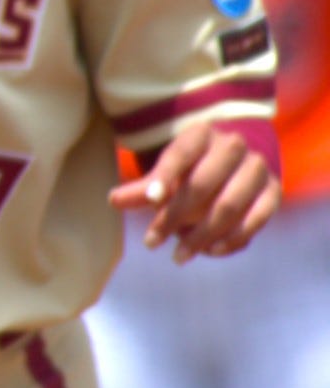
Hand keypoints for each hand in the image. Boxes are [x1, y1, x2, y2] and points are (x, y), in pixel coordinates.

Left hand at [109, 121, 280, 261]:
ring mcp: (256, 169)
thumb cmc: (189, 166)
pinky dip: (233, 238)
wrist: (234, 160)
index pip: (180, 153)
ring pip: (229, 205)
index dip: (165, 176)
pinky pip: (256, 219)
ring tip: (178, 255)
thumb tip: (114, 201)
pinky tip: (209, 251)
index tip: (151, 200)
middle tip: (151, 242)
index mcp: (201, 132)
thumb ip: (144, 187)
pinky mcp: (272, 192)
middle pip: (202, 184)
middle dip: (175, 216)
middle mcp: (233, 146)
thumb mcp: (164, 170)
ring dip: (202, 234)